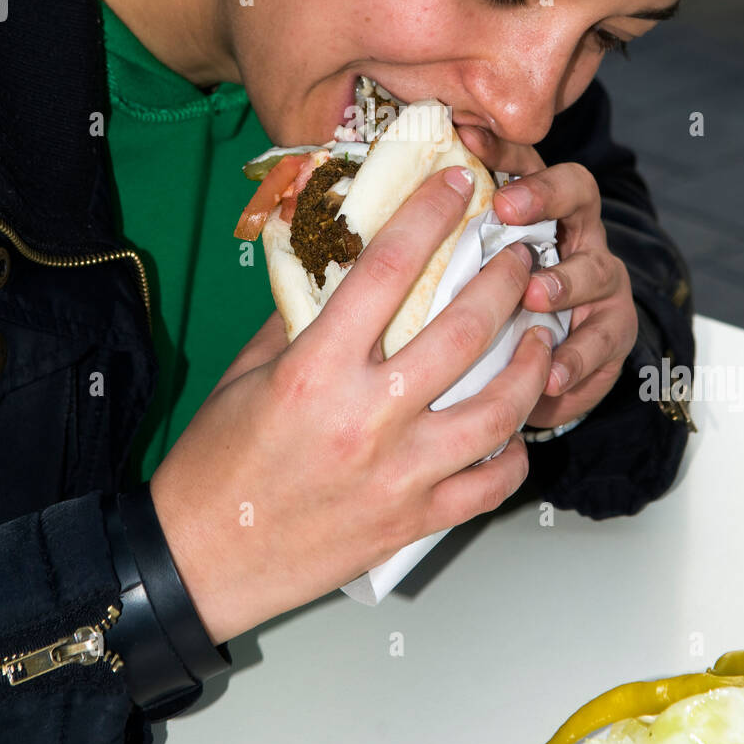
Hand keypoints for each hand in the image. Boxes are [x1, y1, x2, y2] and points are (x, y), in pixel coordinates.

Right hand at [150, 164, 552, 643]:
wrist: (203, 558)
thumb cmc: (219, 462)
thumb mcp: (248, 373)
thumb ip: (302, 319)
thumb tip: (348, 268)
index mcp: (315, 370)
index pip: (387, 270)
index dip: (429, 216)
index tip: (459, 185)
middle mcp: (366, 418)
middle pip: (463, 332)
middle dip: (505, 282)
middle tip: (522, 258)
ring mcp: (398, 475)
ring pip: (497, 410)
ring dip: (530, 362)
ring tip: (541, 332)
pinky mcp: (415, 521)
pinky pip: (491, 483)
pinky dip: (514, 451)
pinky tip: (516, 425)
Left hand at [457, 126, 638, 427]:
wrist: (543, 367)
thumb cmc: (486, 309)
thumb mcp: (462, 271)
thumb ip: (432, 245)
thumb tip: (365, 217)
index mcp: (536, 210)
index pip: (526, 162)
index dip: (501, 149)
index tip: (465, 137)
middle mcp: (575, 234)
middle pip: (577, 193)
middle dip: (543, 195)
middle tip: (506, 208)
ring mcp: (601, 281)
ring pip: (595, 269)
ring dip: (564, 282)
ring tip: (534, 296)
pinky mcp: (613, 332)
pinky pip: (603, 340)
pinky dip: (576, 359)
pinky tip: (550, 373)